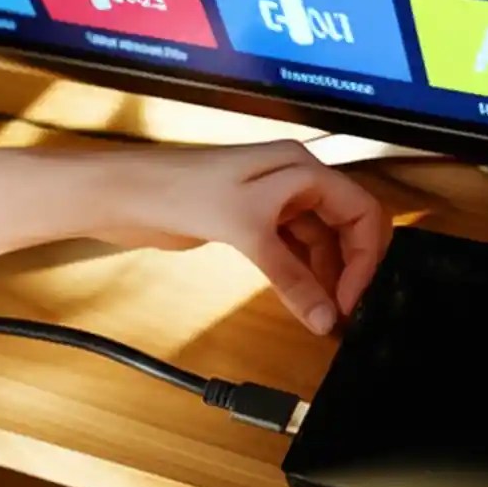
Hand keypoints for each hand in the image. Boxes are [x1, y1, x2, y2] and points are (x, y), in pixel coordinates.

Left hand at [102, 140, 386, 334]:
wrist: (122, 194)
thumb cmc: (177, 190)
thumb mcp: (247, 234)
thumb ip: (292, 278)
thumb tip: (325, 317)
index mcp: (302, 168)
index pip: (362, 211)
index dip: (365, 256)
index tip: (350, 296)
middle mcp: (295, 181)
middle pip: (347, 228)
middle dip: (351, 268)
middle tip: (341, 309)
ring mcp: (276, 201)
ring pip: (323, 243)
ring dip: (326, 277)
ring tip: (323, 312)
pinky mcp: (256, 221)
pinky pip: (296, 251)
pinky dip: (303, 276)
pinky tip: (302, 299)